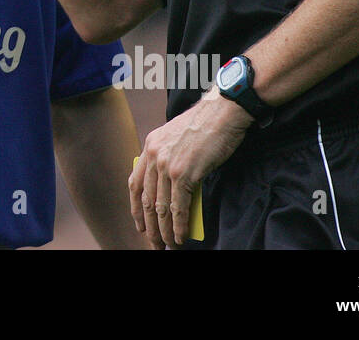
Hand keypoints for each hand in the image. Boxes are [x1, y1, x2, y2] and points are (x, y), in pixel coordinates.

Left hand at [128, 89, 252, 247]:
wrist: (223, 113)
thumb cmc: (206, 126)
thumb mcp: (176, 138)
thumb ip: (168, 159)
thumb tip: (171, 190)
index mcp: (150, 146)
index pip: (135, 183)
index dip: (136, 208)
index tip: (140, 224)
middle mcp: (153, 155)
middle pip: (146, 199)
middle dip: (149, 226)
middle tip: (154, 242)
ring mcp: (167, 164)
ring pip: (160, 206)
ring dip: (164, 230)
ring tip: (168, 244)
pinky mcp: (184, 173)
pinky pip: (178, 206)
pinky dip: (179, 224)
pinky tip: (180, 236)